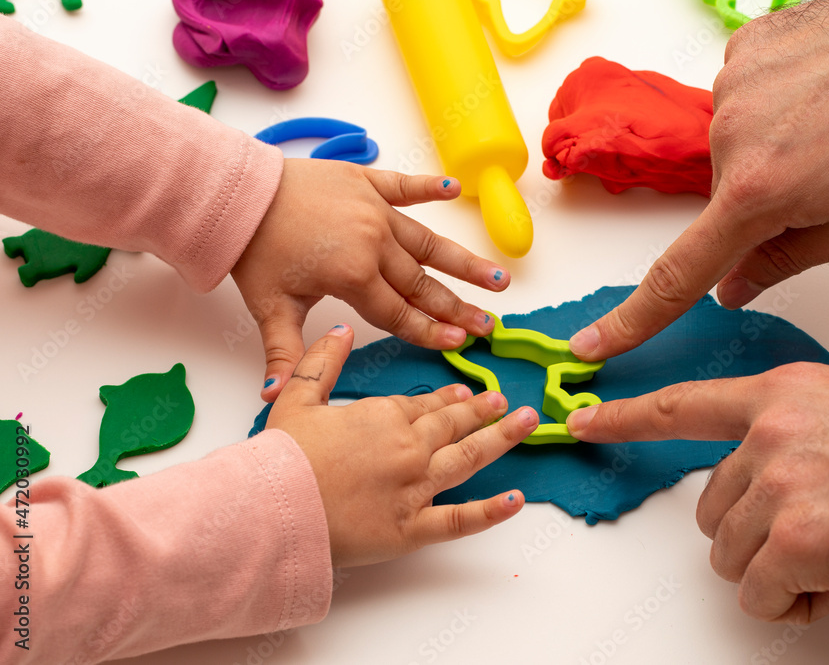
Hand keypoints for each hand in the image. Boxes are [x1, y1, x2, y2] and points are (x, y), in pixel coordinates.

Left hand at [231, 159, 511, 400]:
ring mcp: (373, 210)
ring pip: (428, 242)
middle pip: (423, 284)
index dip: (431, 332)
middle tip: (490, 323)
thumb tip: (273, 398)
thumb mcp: (269, 306)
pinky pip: (404, 185)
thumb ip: (283, 352)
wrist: (237, 194)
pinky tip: (456, 189)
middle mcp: (373, 243)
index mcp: (353, 276)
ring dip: (464, 261)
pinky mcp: (365, 182)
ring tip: (497, 276)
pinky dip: (429, 187)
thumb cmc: (254, 251)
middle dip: (459, 308)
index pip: (399, 313)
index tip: (461, 343)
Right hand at [266, 324, 538, 567]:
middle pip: (451, 426)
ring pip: (468, 459)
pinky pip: (460, 520)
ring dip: (500, 439)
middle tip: (501, 402)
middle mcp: (409, 449)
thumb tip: (341, 330)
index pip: (424, 404)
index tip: (465, 394)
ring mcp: (416, 488)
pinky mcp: (413, 528)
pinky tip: (517, 500)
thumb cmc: (282, 459)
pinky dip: (491, 512)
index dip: (447, 398)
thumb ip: (323, 361)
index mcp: (384, 416)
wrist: (272, 510)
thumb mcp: (297, 398)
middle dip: (480, 411)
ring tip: (524, 424)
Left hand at [567, 362, 828, 622]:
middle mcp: (770, 435)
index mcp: (782, 396)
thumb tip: (773, 450)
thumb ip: (802, 421)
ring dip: (776, 569)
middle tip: (815, 532)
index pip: (682, 407)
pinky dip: (794, 602)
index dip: (625, 417)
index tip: (583, 421)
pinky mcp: (796, 542)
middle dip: (752, 533)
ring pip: (730, 555)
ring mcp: (779, 486)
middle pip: (711, 508)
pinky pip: (763, 594)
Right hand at [570, 0, 828, 361]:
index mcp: (759, 191)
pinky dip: (774, 100)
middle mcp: (732, 135)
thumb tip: (733, 289)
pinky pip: (742, 93)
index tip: (592, 344)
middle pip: (724, 196)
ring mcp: (734, 83)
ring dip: (772, 144)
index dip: (632, 319)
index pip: (677, 274)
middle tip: (824, 171)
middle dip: (764, 197)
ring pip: (734, 142)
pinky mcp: (744, 47)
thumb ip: (786, 261)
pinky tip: (818, 90)